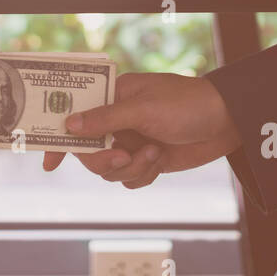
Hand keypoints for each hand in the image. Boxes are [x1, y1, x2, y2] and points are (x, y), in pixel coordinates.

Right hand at [42, 72, 239, 188]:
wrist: (227, 123)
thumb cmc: (187, 104)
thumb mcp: (144, 109)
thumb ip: (105, 118)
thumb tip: (70, 125)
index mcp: (112, 96)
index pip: (75, 115)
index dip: (60, 138)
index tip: (50, 162)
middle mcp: (117, 119)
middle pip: (89, 151)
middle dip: (104, 159)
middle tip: (124, 156)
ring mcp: (131, 140)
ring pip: (109, 169)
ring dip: (130, 168)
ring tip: (153, 154)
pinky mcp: (146, 160)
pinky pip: (129, 179)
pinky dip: (142, 175)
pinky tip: (160, 161)